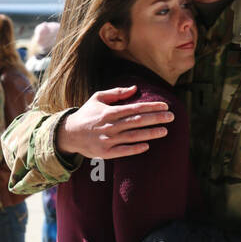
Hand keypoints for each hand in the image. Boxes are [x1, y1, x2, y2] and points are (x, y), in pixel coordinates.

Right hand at [56, 87, 173, 159]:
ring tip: (165, 131)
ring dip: (150, 134)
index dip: (151, 107)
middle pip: (137, 121)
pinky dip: (136, 148)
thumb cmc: (86, 114)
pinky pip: (124, 151)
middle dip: (156, 119)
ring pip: (133, 136)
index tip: (165, 106)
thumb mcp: (98, 98)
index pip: (135, 108)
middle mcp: (110, 125)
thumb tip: (135, 89)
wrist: (69, 134)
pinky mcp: (106, 153)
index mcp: (109, 111)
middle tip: (171, 117)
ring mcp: (108, 140)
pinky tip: (147, 145)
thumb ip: (116, 93)